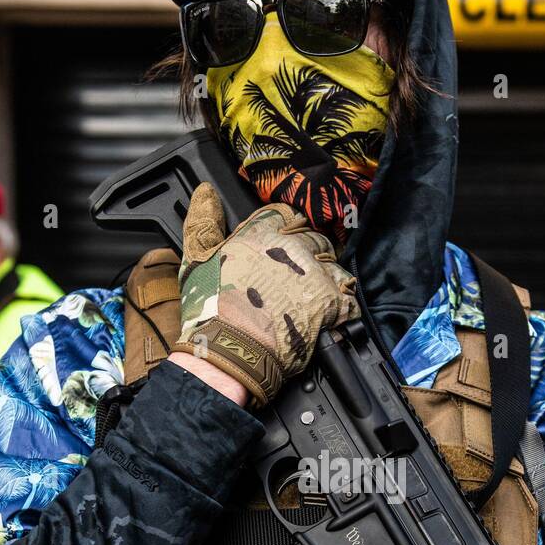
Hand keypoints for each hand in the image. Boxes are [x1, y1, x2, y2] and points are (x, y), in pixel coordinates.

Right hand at [172, 182, 357, 405]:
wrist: (229, 352)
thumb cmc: (210, 311)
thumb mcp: (196, 259)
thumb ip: (203, 222)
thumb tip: (205, 192)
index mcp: (262, 233)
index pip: (286, 216)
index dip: (286, 230)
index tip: (283, 245)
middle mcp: (291, 247)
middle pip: (314, 240)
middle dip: (309, 256)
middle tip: (297, 279)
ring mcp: (313, 273)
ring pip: (334, 266)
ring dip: (327, 279)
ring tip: (312, 300)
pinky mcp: (329, 303)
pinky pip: (347, 299)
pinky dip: (341, 309)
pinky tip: (328, 318)